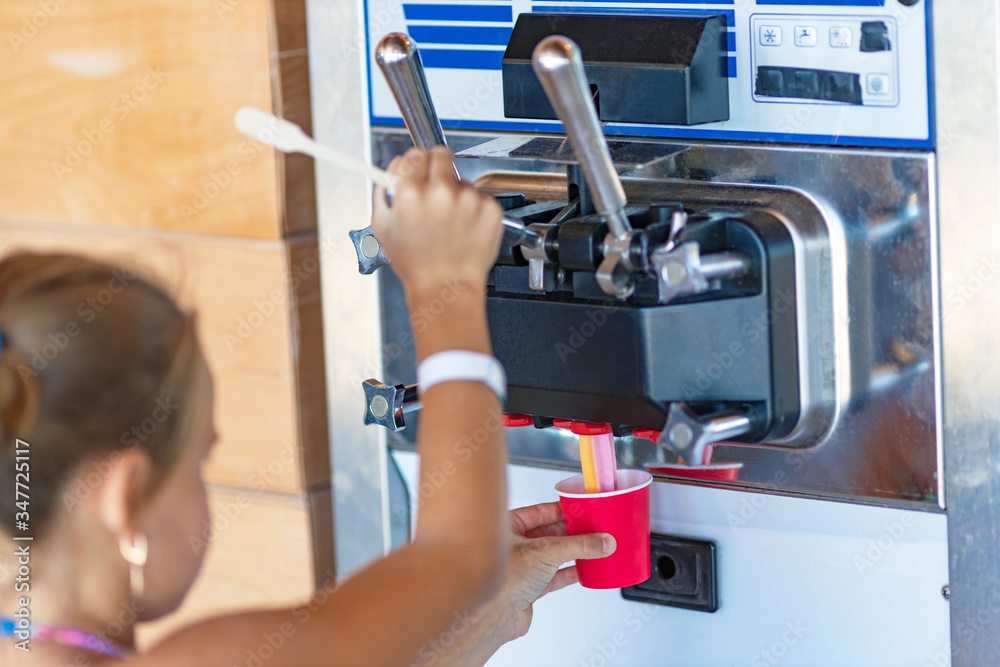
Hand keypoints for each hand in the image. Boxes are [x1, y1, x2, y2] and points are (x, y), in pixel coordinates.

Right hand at [372, 147, 503, 299]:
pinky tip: (464, 229)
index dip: (416, 165)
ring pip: (462, 181)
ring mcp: (468, 200)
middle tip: (436, 190)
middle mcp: (441, 192)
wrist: (446, 287)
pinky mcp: (489, 209)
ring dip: (456, 195)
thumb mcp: (382, 227)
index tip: (418, 173)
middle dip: (437, 168)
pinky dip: (474, 210)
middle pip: (441, 154)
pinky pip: (480, 198)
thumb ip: (383, 191)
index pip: (415, 154)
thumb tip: (393, 168)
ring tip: (449, 223)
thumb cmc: (415, 264)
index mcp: (410, 192)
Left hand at [412, 503, 614, 666]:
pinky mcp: (530, 588)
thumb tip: (602, 541)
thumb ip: (578, 545)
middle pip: (550, 533)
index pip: (541, 511)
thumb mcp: (546, 551)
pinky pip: (555, 576)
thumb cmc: (501, 578)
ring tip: (594, 548)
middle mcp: (514, 545)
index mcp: (508, 526)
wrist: (492, 616)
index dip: (563, 510)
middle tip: (594, 530)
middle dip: (573, 533)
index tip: (582, 510)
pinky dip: (570, 573)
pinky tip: (584, 570)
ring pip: (554, 555)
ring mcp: (522, 567)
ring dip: (574, 553)